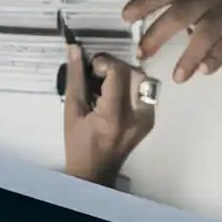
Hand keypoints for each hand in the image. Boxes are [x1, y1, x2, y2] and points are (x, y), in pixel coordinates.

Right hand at [63, 45, 155, 185]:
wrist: (96, 171)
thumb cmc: (79, 144)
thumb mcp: (72, 111)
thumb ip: (75, 78)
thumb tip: (75, 49)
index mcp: (113, 117)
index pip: (118, 73)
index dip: (104, 62)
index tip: (90, 67)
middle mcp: (136, 117)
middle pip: (135, 73)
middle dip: (115, 66)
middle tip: (98, 73)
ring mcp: (147, 119)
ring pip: (144, 80)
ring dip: (125, 74)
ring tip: (107, 83)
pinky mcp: (150, 120)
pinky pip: (146, 92)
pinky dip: (131, 86)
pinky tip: (116, 94)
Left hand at [123, 0, 221, 82]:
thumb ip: (180, 5)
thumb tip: (147, 29)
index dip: (146, 0)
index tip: (127, 17)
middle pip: (181, 11)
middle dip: (158, 33)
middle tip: (142, 53)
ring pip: (205, 31)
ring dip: (189, 55)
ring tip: (177, 76)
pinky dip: (215, 58)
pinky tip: (203, 71)